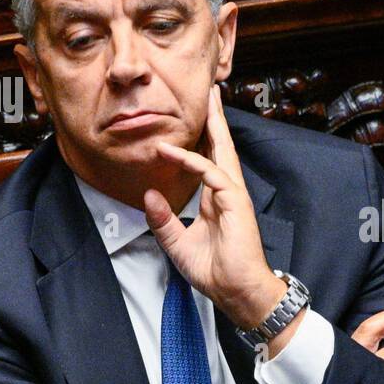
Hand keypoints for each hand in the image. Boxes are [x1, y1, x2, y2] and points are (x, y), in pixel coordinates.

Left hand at [144, 85, 286, 332]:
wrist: (236, 290)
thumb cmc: (214, 271)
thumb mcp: (177, 243)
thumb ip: (162, 220)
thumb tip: (148, 195)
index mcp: (215, 200)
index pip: (207, 162)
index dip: (193, 144)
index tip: (172, 134)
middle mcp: (226, 192)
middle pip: (220, 147)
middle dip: (215, 120)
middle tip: (211, 93)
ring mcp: (232, 195)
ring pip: (222, 151)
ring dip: (214, 125)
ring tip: (210, 100)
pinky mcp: (235, 201)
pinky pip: (212, 173)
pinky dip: (192, 161)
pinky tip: (173, 152)